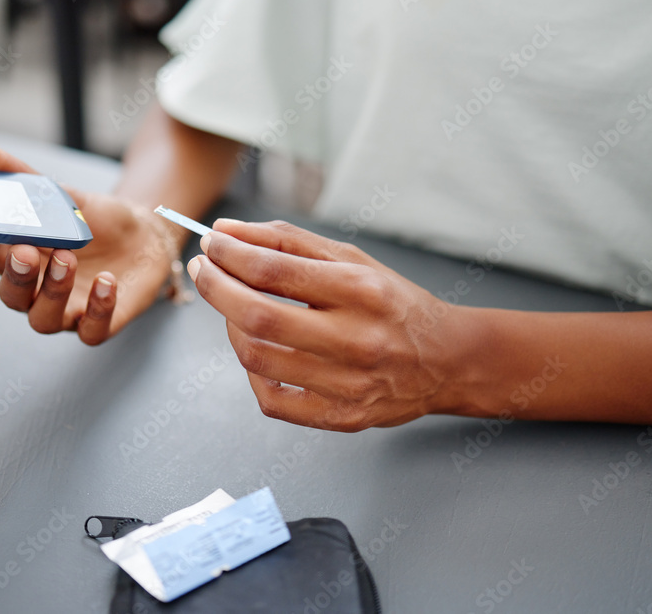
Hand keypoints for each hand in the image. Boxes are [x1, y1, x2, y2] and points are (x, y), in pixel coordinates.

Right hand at [0, 144, 179, 344]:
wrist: (146, 236)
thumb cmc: (96, 221)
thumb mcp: (63, 196)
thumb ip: (23, 179)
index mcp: (19, 257)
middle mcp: (37, 291)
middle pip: (11, 296)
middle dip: (14, 276)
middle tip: (25, 251)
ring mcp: (67, 310)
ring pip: (44, 319)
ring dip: (52, 291)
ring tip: (68, 257)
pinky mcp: (100, 322)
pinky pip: (92, 331)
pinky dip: (97, 310)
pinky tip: (106, 282)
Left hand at [187, 219, 473, 430]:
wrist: (447, 360)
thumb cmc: (393, 303)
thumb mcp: (352, 259)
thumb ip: (288, 242)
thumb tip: (226, 233)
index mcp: (361, 290)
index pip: (274, 269)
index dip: (230, 254)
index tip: (211, 244)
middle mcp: (357, 339)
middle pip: (258, 316)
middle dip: (216, 289)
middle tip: (204, 270)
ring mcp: (348, 384)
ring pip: (258, 358)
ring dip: (230, 326)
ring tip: (232, 307)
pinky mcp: (340, 417)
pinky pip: (271, 399)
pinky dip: (253, 371)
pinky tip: (259, 350)